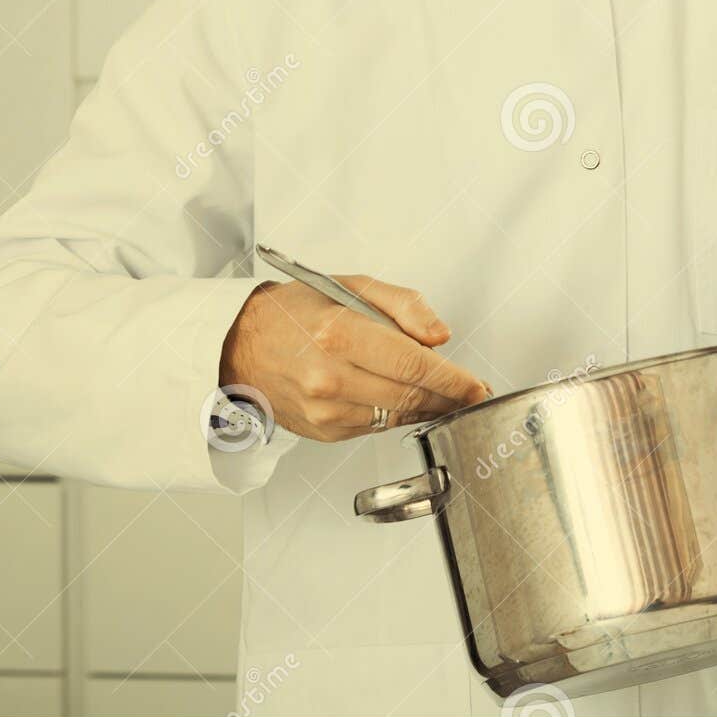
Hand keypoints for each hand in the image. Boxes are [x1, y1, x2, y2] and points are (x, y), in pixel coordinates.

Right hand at [218, 275, 489, 441]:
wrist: (240, 344)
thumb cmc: (297, 310)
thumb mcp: (353, 286)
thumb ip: (404, 306)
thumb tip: (440, 337)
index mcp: (341, 334)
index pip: (415, 365)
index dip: (455, 379)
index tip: (477, 385)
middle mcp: (330, 378)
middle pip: (411, 396)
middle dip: (450, 397)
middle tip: (472, 393)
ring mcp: (325, 411)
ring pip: (396, 416)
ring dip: (428, 408)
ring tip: (446, 396)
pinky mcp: (323, 431)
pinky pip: (375, 427)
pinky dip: (397, 414)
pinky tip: (404, 400)